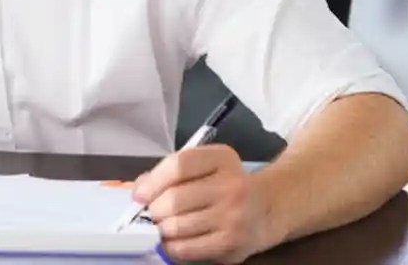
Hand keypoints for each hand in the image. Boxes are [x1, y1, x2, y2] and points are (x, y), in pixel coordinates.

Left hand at [131, 144, 267, 263]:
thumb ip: (172, 172)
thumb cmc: (226, 184)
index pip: (179, 166)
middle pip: (175, 199)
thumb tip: (140, 190)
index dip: (152, 181)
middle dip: (154, 210)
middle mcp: (232, 186)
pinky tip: (172, 241)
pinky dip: (172, 247)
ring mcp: (234, 217)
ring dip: (161, 229)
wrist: (267, 209)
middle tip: (151, 214)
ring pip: (178, 226)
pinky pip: (188, 249)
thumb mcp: (206, 166)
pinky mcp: (232, 245)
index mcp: (222, 159)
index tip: (140, 195)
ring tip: (161, 226)